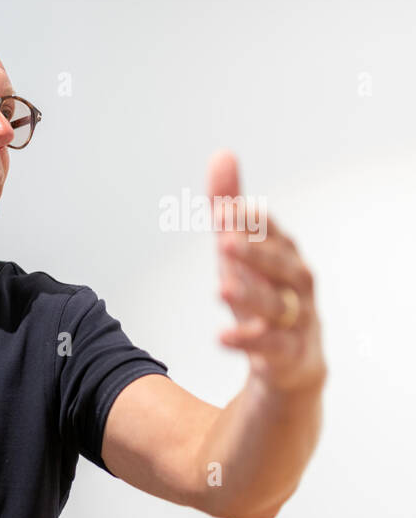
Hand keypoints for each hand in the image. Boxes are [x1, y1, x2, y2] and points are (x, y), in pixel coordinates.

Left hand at [209, 150, 325, 393]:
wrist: (291, 362)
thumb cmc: (265, 293)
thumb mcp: (241, 252)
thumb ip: (230, 208)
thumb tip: (222, 154)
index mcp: (285, 255)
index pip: (271, 234)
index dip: (251, 223)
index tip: (227, 208)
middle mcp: (296, 284)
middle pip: (280, 266)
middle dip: (255, 253)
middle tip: (224, 241)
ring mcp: (296, 320)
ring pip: (276, 306)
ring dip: (250, 296)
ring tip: (222, 289)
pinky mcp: (287, 355)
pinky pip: (271, 348)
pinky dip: (250, 342)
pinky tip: (223, 338)